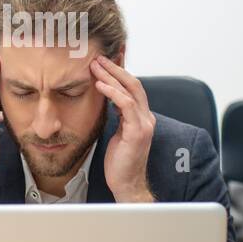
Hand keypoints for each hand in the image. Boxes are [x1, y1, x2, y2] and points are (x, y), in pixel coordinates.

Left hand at [90, 56, 154, 202]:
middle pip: (134, 83)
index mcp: (142, 117)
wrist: (127, 184)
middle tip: (98, 57)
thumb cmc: (120, 162)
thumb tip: (107, 100)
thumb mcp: (118, 133)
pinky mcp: (138, 131)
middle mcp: (147, 117)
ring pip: (130, 90)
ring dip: (111, 76)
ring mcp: (144, 123)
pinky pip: (125, 104)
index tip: (104, 61)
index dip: (119, 72)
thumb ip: (117, 116)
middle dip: (115, 68)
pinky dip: (112, 92)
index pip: (133, 87)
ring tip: (95, 66)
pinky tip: (100, 85)